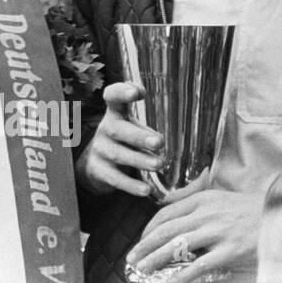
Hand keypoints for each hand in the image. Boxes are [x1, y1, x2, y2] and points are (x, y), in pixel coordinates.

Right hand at [74, 81, 162, 196]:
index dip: (121, 92)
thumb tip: (185, 136)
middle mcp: (106, 130)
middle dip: (138, 135)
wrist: (96, 165)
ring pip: (118, 154)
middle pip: (118, 129)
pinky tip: (145, 190)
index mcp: (115, 114)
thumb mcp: (132, 127)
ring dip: (139, 159)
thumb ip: (148, 129)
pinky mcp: (99, 171)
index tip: (138, 92)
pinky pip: (115, 178)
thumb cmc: (125, 141)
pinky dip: (130, 185)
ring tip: (159, 164)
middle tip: (159, 142)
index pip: (112, 97)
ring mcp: (100, 151)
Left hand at [126, 189, 260, 282]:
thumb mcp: (218, 196)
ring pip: (177, 246)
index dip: (148, 227)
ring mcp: (218, 232)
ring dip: (156, 258)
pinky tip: (174, 282)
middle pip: (166, 230)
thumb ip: (193, 199)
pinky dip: (185, 274)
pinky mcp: (231, 250)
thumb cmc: (250, 208)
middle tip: (132, 257)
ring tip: (144, 268)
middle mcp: (206, 214)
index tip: (141, 239)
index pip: (165, 213)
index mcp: (201, 199)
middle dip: (144, 245)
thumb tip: (166, 202)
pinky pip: (201, 264)